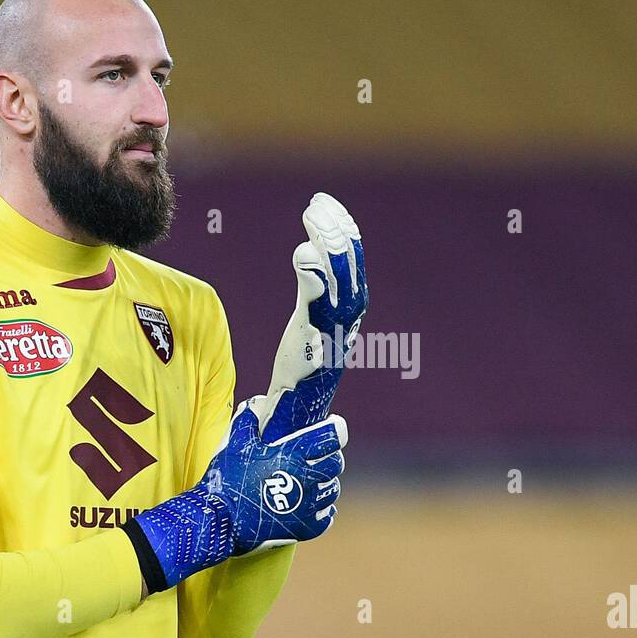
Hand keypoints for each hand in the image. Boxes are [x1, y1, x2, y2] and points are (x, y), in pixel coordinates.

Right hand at [204, 399, 346, 554]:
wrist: (219, 519)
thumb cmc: (227, 478)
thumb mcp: (235, 443)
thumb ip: (248, 419)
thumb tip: (257, 402)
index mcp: (292, 454)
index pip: (331, 437)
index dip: (335, 430)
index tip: (334, 427)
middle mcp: (305, 478)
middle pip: (336, 464)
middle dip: (331, 457)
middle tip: (320, 457)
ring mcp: (306, 506)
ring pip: (332, 490)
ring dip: (326, 484)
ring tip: (315, 482)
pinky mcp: (303, 528)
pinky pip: (326, 518)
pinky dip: (324, 512)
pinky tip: (314, 507)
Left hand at [251, 192, 367, 442]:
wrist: (286, 433)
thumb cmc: (293, 385)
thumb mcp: (305, 335)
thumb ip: (313, 303)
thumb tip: (313, 260)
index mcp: (344, 323)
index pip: (350, 271)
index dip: (342, 236)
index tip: (326, 205)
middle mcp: (342, 331)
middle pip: (350, 275)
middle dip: (339, 236)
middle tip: (321, 204)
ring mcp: (329, 343)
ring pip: (339, 288)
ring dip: (329, 250)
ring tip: (314, 218)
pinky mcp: (311, 355)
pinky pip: (318, 313)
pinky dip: (315, 282)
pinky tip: (303, 253)